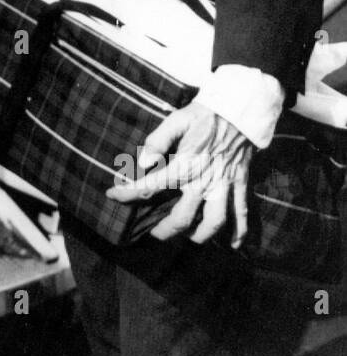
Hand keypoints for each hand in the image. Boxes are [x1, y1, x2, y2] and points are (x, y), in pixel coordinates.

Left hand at [106, 101, 253, 247]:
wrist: (240, 109)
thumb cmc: (204, 114)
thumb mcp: (176, 120)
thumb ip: (157, 140)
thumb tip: (143, 162)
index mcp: (184, 164)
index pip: (150, 187)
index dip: (128, 195)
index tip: (112, 196)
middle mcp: (203, 180)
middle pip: (182, 217)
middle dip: (164, 230)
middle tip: (152, 233)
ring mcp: (223, 185)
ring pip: (214, 222)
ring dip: (200, 235)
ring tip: (188, 238)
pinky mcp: (240, 184)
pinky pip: (243, 213)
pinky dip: (240, 231)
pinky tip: (235, 245)